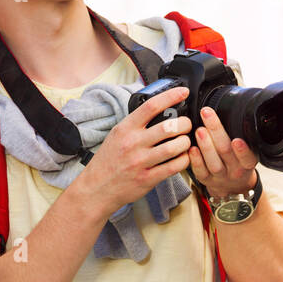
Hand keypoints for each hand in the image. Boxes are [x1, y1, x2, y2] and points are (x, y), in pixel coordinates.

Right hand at [75, 86, 192, 213]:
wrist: (96, 188)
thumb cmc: (108, 161)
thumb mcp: (116, 136)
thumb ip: (135, 124)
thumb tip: (158, 110)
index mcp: (125, 129)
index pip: (151, 106)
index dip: (171, 96)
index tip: (184, 92)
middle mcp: (132, 143)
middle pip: (169, 126)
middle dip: (185, 124)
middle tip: (187, 125)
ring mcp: (140, 162)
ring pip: (175, 147)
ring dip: (186, 142)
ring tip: (185, 142)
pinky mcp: (147, 178)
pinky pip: (174, 166)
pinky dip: (184, 160)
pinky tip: (182, 157)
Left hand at [188, 106, 258, 199]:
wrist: (233, 188)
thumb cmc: (237, 162)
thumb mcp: (246, 152)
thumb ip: (240, 135)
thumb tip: (226, 108)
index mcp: (248, 162)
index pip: (247, 157)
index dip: (242, 150)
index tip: (237, 140)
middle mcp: (235, 170)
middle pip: (226, 151)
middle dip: (216, 131)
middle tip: (207, 114)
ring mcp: (220, 176)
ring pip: (213, 163)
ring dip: (205, 145)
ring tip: (199, 130)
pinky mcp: (206, 180)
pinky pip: (200, 171)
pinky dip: (195, 160)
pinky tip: (191, 148)